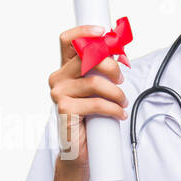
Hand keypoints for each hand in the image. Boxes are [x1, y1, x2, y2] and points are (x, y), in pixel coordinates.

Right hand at [47, 25, 128, 165]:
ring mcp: (59, 93)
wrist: (79, 148)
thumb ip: (102, 72)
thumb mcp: (98, 90)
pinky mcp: (65, 109)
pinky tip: (120, 114)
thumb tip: (119, 53)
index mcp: (65, 70)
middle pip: (87, 58)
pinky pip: (97, 103)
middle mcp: (58, 78)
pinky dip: (114, 108)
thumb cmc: (91, 118)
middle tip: (121, 80)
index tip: (103, 32)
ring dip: (117, 93)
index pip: (67, 41)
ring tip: (123, 103)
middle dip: (111, 67)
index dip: (84, 32)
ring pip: (95, 82)